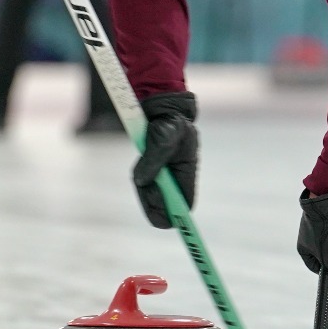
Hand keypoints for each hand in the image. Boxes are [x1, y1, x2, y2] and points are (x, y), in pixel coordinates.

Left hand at [130, 91, 197, 228]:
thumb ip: (153, 160)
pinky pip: (144, 184)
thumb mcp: (163, 137)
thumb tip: (141, 181)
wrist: (161, 107)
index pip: (185, 204)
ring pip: (153, 195)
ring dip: (146, 191)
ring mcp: (164, 174)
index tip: (166, 221)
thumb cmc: (169, 121)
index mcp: (187, 172)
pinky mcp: (152, 169)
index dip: (177, 216)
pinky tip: (140, 169)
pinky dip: (140, 181)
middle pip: (167, 205)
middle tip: (147, 189)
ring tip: (142, 171)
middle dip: (155, 203)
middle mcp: (177, 177)